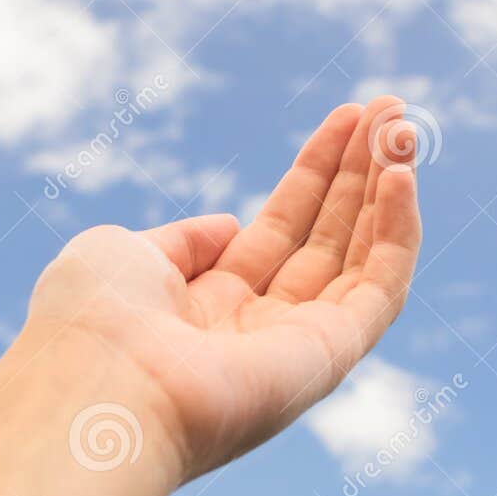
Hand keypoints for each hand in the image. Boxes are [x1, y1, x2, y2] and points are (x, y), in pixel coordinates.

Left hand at [25, 96, 422, 481]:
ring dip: (388, 191)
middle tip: (392, 108)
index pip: (280, 231)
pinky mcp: (330, 357)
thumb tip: (232, 228)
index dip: (316, 173)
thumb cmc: (92, 323)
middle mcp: (259, 332)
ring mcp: (299, 348)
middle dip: (360, 173)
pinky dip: (398, 232)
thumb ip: (184, 241)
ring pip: (362, 259)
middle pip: (327, 239)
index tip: (349, 118)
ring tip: (404, 126)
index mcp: (209, 310)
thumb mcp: (126, 254)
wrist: (96, 387)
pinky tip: (401, 176)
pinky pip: (381, 288)